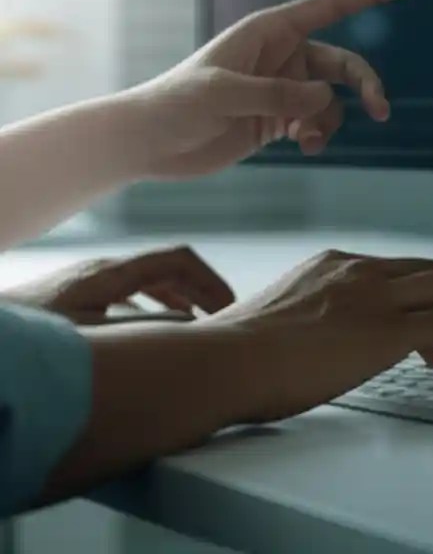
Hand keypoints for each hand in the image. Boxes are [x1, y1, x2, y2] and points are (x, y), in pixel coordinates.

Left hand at [1, 246, 235, 325]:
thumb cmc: (33, 339)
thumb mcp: (94, 337)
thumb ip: (145, 330)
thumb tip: (191, 328)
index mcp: (112, 273)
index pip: (179, 259)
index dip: (212, 281)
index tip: (233, 308)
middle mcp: (104, 271)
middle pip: (170, 267)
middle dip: (203, 291)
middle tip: (226, 320)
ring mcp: (89, 281)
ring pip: (151, 280)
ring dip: (182, 299)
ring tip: (201, 328)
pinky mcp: (77, 296)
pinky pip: (132, 293)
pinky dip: (158, 307)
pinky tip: (159, 331)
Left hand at [124, 0, 417, 178]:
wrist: (150, 142)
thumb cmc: (177, 104)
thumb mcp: (224, 94)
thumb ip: (277, 94)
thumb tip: (326, 99)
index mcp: (270, 31)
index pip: (332, 7)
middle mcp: (282, 55)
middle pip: (343, 63)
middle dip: (365, 85)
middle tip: (382, 111)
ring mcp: (282, 88)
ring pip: (332, 100)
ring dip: (330, 121)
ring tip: (310, 140)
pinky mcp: (278, 119)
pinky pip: (318, 122)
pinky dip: (318, 135)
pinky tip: (304, 146)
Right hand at [201, 250, 432, 422]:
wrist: (222, 362)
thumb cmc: (231, 355)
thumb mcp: (274, 318)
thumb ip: (303, 320)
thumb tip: (304, 348)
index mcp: (332, 265)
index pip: (399, 270)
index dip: (422, 300)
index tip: (425, 336)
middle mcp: (359, 271)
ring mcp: (376, 296)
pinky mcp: (388, 330)